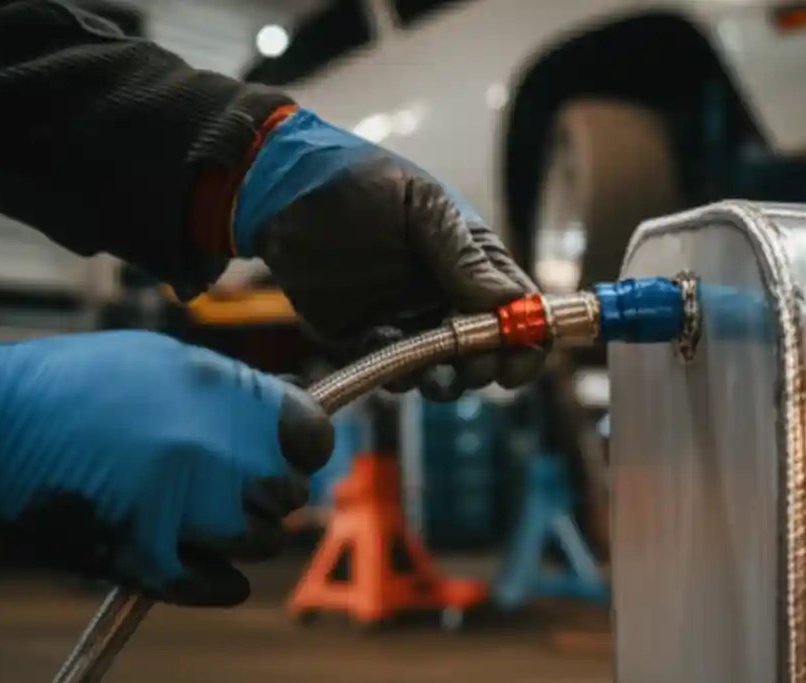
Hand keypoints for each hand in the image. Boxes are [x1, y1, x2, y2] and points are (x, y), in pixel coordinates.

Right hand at [0, 330, 332, 606]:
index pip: (313, 437)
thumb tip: (297, 397)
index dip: (301, 448)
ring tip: (202, 516)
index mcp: (227, 397)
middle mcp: (218, 452)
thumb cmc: (76, 385)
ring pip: (263, 540)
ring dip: (242, 533)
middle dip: (267, 490)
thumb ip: (236, 386)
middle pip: (289, 492)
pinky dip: (220, 579)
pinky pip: (223, 585)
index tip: (283, 452)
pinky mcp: (151, 559)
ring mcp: (186, 509)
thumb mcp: (165, 359)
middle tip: (230, 484)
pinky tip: (200, 559)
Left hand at [231, 107, 543, 400]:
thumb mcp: (419, 208)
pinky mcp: (363, 337)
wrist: (278, 188)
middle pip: (486, 350)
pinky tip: (371, 336)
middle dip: (481, 366)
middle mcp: (445, 294)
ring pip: (440, 370)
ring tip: (424, 372)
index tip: (514, 363)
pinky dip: (388, 368)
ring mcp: (406, 318)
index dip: (527, 340)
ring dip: (439, 379)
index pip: (519, 308)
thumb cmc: (356, 181)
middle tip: (464, 368)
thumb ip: (463, 257)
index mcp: (472, 259)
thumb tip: (511, 304)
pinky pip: (388, 370)